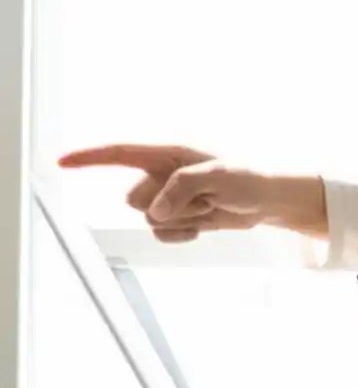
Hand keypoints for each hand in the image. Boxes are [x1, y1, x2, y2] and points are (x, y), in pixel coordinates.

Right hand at [57, 143, 324, 241]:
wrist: (266, 201)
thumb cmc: (247, 178)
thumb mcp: (219, 175)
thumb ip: (183, 186)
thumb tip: (155, 210)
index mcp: (168, 153)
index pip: (120, 153)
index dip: (90, 158)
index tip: (61, 162)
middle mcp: (162, 174)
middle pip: (134, 198)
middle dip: (165, 203)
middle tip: (202, 197)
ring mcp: (167, 197)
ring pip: (148, 219)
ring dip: (180, 219)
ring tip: (208, 206)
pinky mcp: (176, 217)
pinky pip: (160, 234)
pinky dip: (182, 234)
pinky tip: (204, 225)